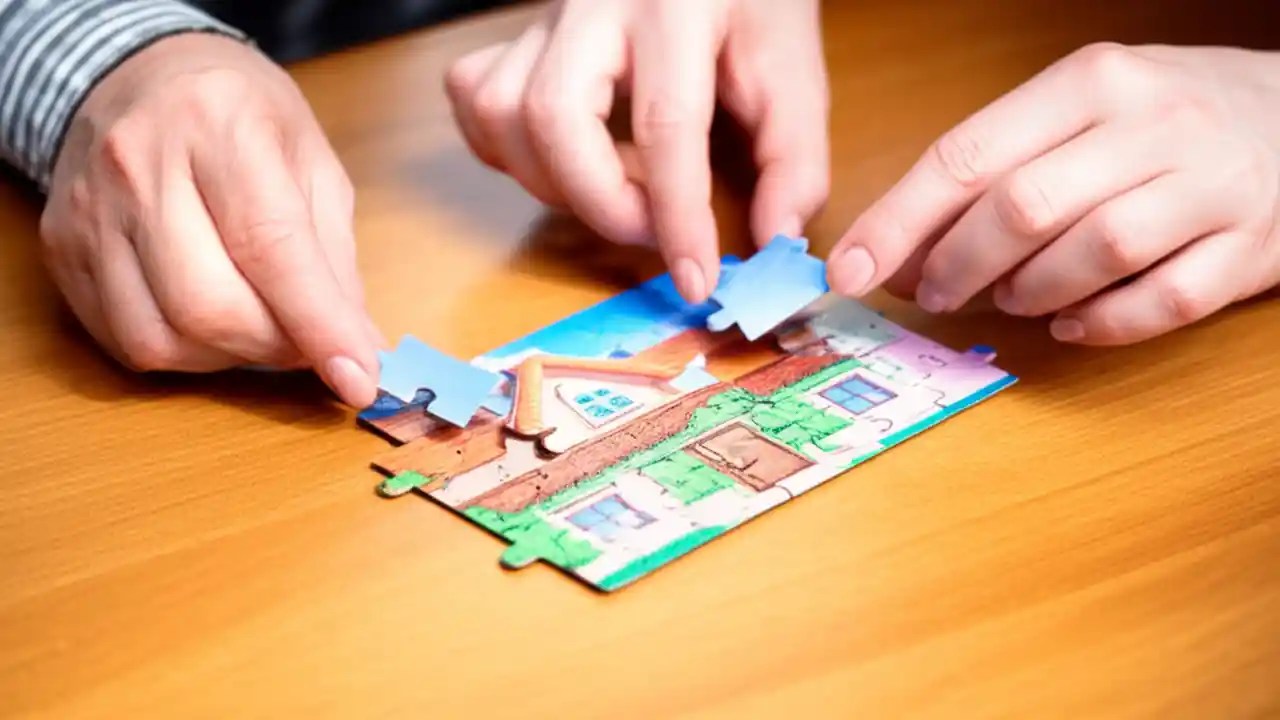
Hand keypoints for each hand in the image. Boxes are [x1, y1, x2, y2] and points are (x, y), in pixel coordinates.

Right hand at [40, 33, 382, 405]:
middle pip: (208, 307)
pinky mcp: (62, 251)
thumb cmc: (240, 115)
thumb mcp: (312, 160)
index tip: (358, 379)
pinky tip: (210, 319)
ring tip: (259, 321)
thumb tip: (359, 349)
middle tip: (309, 340)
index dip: (319, 326)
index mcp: (218, 126)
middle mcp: (139, 166)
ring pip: (161, 339)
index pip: (270, 248)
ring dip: (229, 356)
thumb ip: (336, 258)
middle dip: (276, 347)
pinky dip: (184, 351)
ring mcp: (89, 212)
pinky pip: (125, 340)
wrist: (137, 74)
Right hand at [444, 0, 829, 302]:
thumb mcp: (793, 68)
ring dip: (554, 181)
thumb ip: (793, 158)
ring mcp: (545, 16)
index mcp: (675, 6)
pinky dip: (508, 149)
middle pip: (553, 116)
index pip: (665, 123)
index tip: (696, 278)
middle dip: (599, 201)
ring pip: (502, 112)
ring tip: (617, 184)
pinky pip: (477, 98)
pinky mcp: (518, 33)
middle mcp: (594, 2)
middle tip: (649, 230)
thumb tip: (772, 241)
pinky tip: (565, 160)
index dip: (679, 217)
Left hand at [829, 43, 1279, 344]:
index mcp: (1092, 81)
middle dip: (957, 265)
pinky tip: (1072, 324)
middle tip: (933, 294)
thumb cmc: (1161, 121)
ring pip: (1093, 254)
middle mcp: (1154, 125)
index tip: (851, 269)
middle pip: (1024, 208)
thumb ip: (991, 172)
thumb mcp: (1075, 115)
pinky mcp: (1249, 249)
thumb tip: (895, 252)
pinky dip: (1102, 324)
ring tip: (1008, 300)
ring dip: (1029, 294)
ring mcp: (1210, 187)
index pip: (968, 154)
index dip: (898, 221)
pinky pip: (1161, 302)